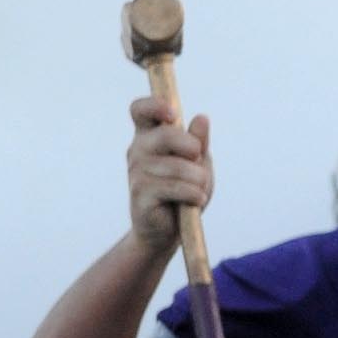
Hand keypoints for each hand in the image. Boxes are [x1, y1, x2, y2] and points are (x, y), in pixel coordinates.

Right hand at [126, 94, 214, 257]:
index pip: (140, 110)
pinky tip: (195, 202)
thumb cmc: (184, 193)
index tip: (174, 114)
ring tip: (199, 192)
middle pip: (165, 134)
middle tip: (199, 159)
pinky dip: (194, 195)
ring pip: (178, 166)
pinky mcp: (140, 194)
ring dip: (199, 180)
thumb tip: (202, 118)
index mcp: (149, 136)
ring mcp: (136, 172)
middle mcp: (138, 151)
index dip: (155, 105)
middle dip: (192, 147)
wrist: (168, 232)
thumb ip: (199, 142)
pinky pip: (176, 188)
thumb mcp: (198, 164)